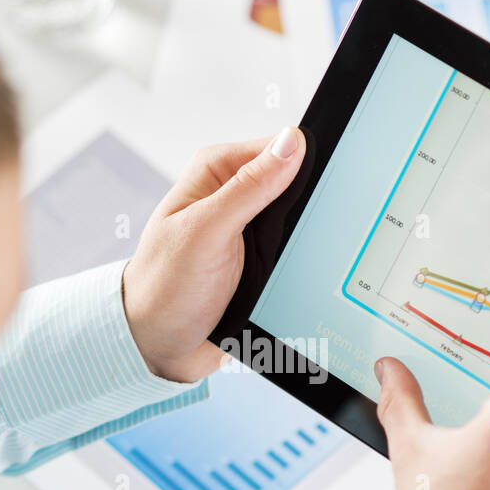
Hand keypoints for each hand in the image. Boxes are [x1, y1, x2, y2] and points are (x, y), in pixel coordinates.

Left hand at [122, 128, 305, 382]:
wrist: (157, 347)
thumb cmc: (164, 288)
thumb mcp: (206, 231)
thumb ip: (248, 187)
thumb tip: (291, 142)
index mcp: (217, 173)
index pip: (280, 149)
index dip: (307, 165)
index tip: (331, 184)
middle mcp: (235, 197)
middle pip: (297, 189)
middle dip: (310, 211)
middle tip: (310, 236)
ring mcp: (250, 232)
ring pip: (302, 226)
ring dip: (307, 245)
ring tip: (304, 266)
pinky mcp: (261, 264)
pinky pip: (297, 257)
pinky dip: (303, 268)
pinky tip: (305, 281)